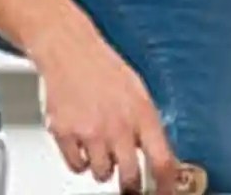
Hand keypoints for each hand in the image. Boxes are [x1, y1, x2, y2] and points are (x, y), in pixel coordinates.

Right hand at [32, 26, 177, 193]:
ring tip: (100, 147)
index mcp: (142, 114)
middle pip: (130, 178)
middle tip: (129, 182)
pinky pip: (76, 166)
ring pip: (101, 175)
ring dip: (103, 168)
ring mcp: (89, 132)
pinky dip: (80, 160)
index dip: (166, 186)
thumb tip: (161, 158)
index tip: (165, 192)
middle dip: (131, 184)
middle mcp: (117, 126)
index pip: (162, 162)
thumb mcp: (139, 93)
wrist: (68, 50)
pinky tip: (83, 144)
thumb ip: (148, 126)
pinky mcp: (64, 134)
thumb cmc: (103, 67)